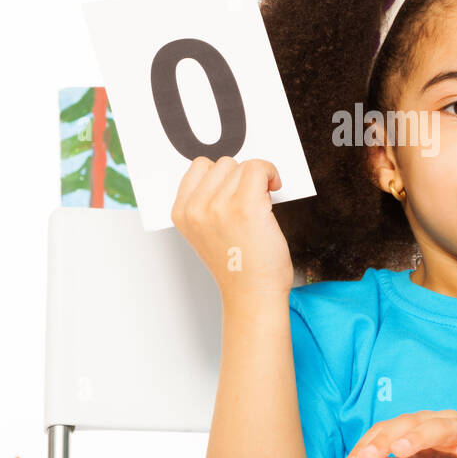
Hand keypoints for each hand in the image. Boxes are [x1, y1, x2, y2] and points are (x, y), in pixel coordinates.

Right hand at [171, 156, 294, 298]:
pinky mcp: (245, 207)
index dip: (223, 175)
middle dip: (240, 178)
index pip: (200, 167)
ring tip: (261, 204)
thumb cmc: (238, 266)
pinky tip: (275, 187)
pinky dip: (270, 172)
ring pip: (242, 166)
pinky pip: (259, 168)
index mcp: (181, 213)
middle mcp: (196, 208)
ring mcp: (218, 207)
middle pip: (223, 163)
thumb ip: (207, 203)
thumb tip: (232, 172)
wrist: (252, 293)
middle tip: (251, 201)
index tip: (235, 190)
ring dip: (256, 180)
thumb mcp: (206, 232)